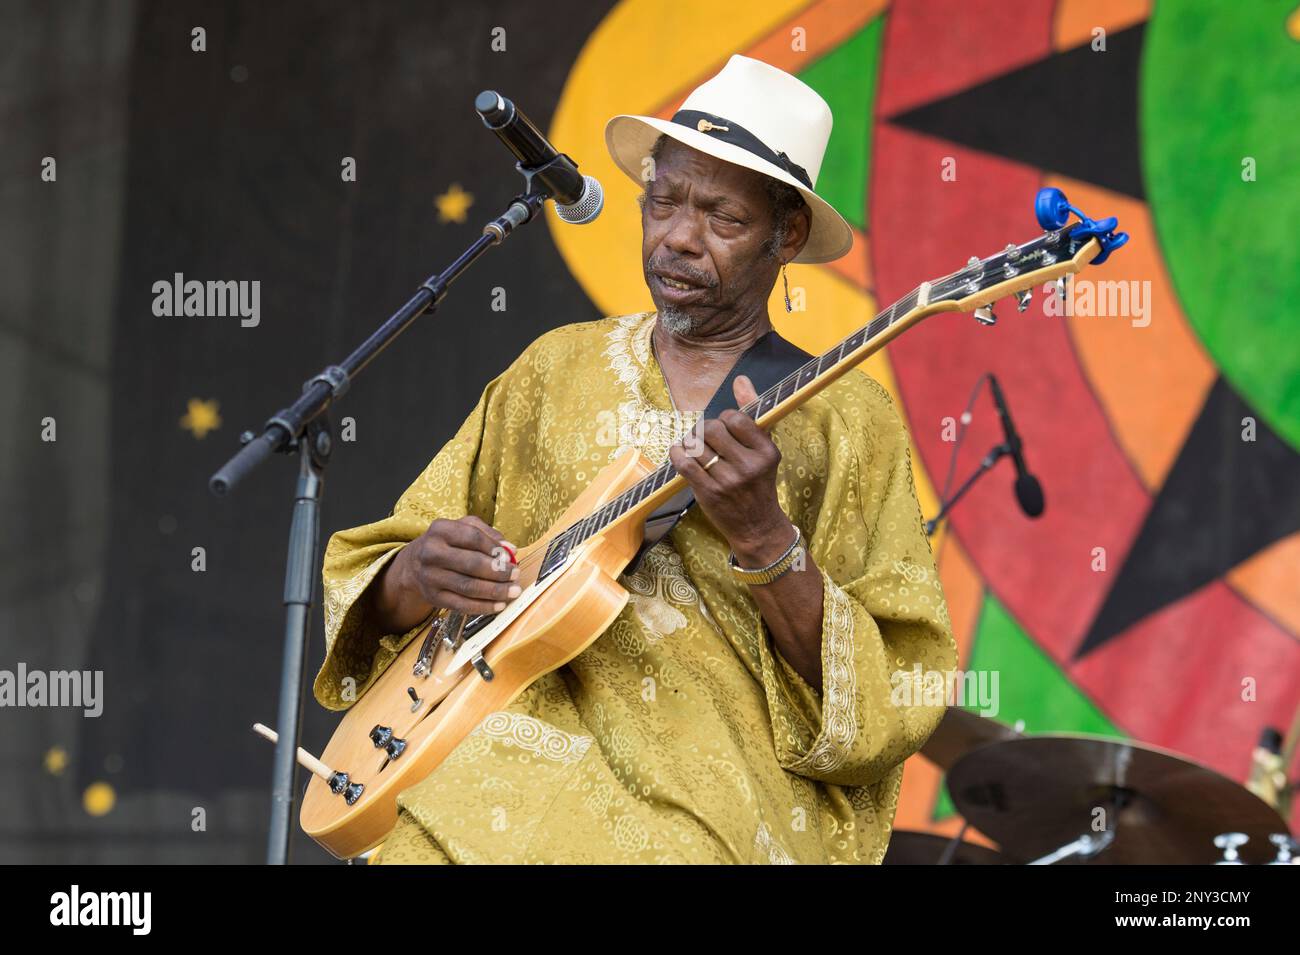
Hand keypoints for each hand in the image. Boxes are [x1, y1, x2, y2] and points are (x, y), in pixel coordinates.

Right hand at [393, 515, 519, 617]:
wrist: (414, 563)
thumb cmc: (447, 543)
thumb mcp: (463, 527)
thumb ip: (488, 534)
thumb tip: (510, 549)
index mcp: (440, 530)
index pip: (472, 537)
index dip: (494, 548)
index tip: (510, 557)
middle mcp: (431, 552)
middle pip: (471, 564)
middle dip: (498, 572)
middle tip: (515, 575)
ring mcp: (430, 576)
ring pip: (468, 587)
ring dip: (495, 591)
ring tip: (512, 591)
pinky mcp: (433, 597)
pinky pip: (461, 605)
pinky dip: (483, 607)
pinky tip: (498, 605)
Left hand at [667, 374, 790, 560]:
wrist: (757, 526)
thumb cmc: (758, 482)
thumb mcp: (764, 449)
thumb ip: (753, 412)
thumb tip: (741, 379)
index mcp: (767, 451)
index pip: (736, 418)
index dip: (725, 419)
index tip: (725, 429)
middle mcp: (749, 466)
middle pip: (713, 428)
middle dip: (705, 430)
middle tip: (707, 439)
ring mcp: (728, 481)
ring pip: (696, 445)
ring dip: (690, 443)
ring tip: (695, 448)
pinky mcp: (709, 493)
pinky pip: (684, 463)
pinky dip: (677, 454)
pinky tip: (680, 453)